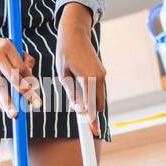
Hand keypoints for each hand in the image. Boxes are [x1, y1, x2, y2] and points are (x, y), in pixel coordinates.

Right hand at [0, 16, 40, 117]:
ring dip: (8, 101)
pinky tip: (6, 108)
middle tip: (36, 103)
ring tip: (14, 114)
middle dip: (25, 91)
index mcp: (7, 46)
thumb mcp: (9, 45)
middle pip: (13, 76)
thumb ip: (22, 59)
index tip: (35, 90)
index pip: (21, 66)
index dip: (29, 80)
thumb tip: (31, 78)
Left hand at [56, 5, 104, 137]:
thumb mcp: (63, 74)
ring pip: (99, 97)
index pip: (91, 105)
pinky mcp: (101, 73)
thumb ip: (72, 93)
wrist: (76, 33)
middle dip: (93, 114)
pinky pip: (98, 90)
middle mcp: (99, 78)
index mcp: (89, 78)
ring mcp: (102, 75)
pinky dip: (92, 96)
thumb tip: (78, 109)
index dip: (92, 120)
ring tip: (82, 109)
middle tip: (88, 129)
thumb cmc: (65, 52)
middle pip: (99, 104)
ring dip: (91, 104)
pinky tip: (83, 95)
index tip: (93, 132)